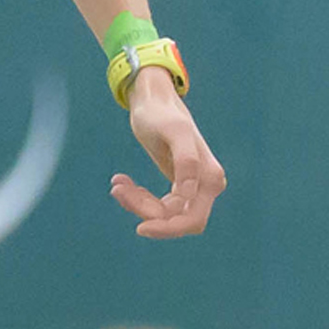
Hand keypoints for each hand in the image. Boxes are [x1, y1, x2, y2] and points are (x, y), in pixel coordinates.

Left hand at [110, 67, 226, 239]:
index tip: (139, 226)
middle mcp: (206, 186)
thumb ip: (187, 160)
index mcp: (210, 177)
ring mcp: (192, 187)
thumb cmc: (161, 113)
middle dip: (147, 212)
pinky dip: (137, 198)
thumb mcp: (173, 131)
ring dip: (138, 203)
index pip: (191, 220)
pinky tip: (120, 181)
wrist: (153, 100)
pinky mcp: (177, 187)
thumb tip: (189, 194)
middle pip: (175, 220)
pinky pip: (157, 206)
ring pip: (163, 214)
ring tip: (118, 184)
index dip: (167, 228)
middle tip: (120, 191)